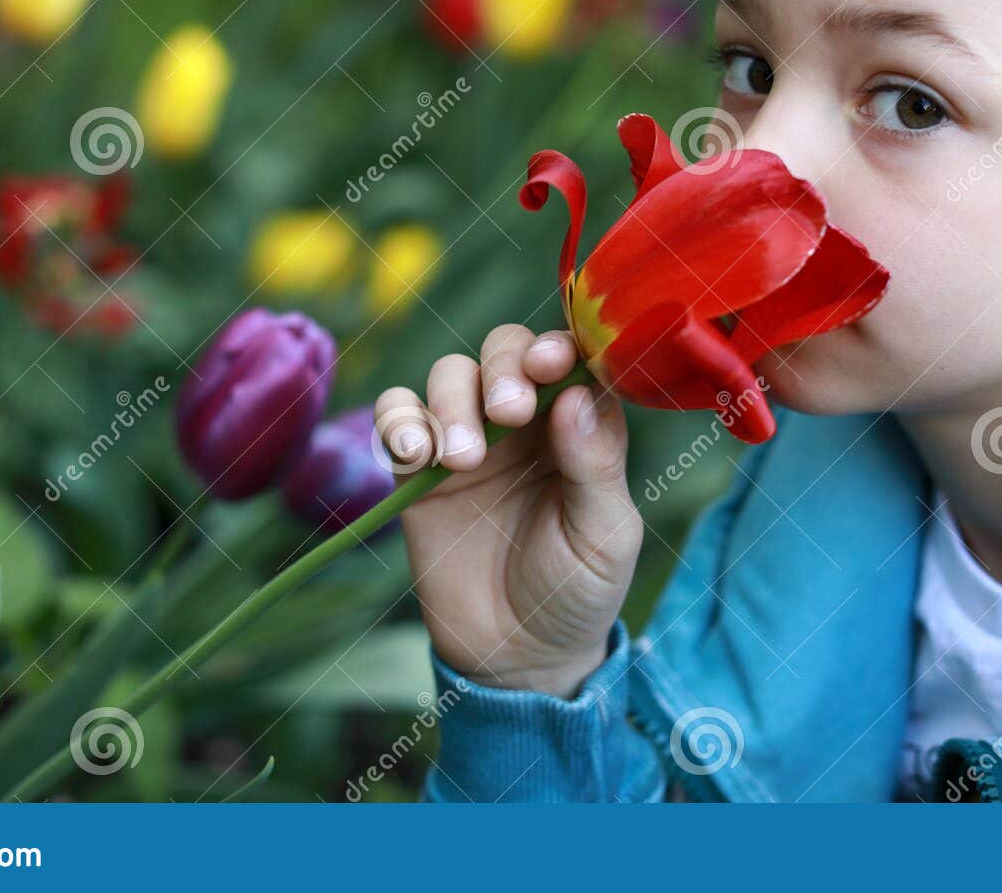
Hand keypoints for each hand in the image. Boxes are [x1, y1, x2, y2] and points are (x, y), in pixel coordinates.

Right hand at [376, 325, 640, 698]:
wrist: (517, 656)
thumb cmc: (577, 591)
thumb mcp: (604, 536)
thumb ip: (594, 465)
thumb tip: (574, 393)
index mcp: (577, 426)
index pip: (570, 359)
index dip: (558, 346)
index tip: (548, 362)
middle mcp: (524, 421)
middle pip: (505, 350)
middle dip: (502, 367)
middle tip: (507, 414)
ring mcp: (469, 440)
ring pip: (449, 375)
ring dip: (451, 401)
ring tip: (463, 460)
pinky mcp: (419, 471)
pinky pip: (397, 418)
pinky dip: (399, 421)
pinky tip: (416, 456)